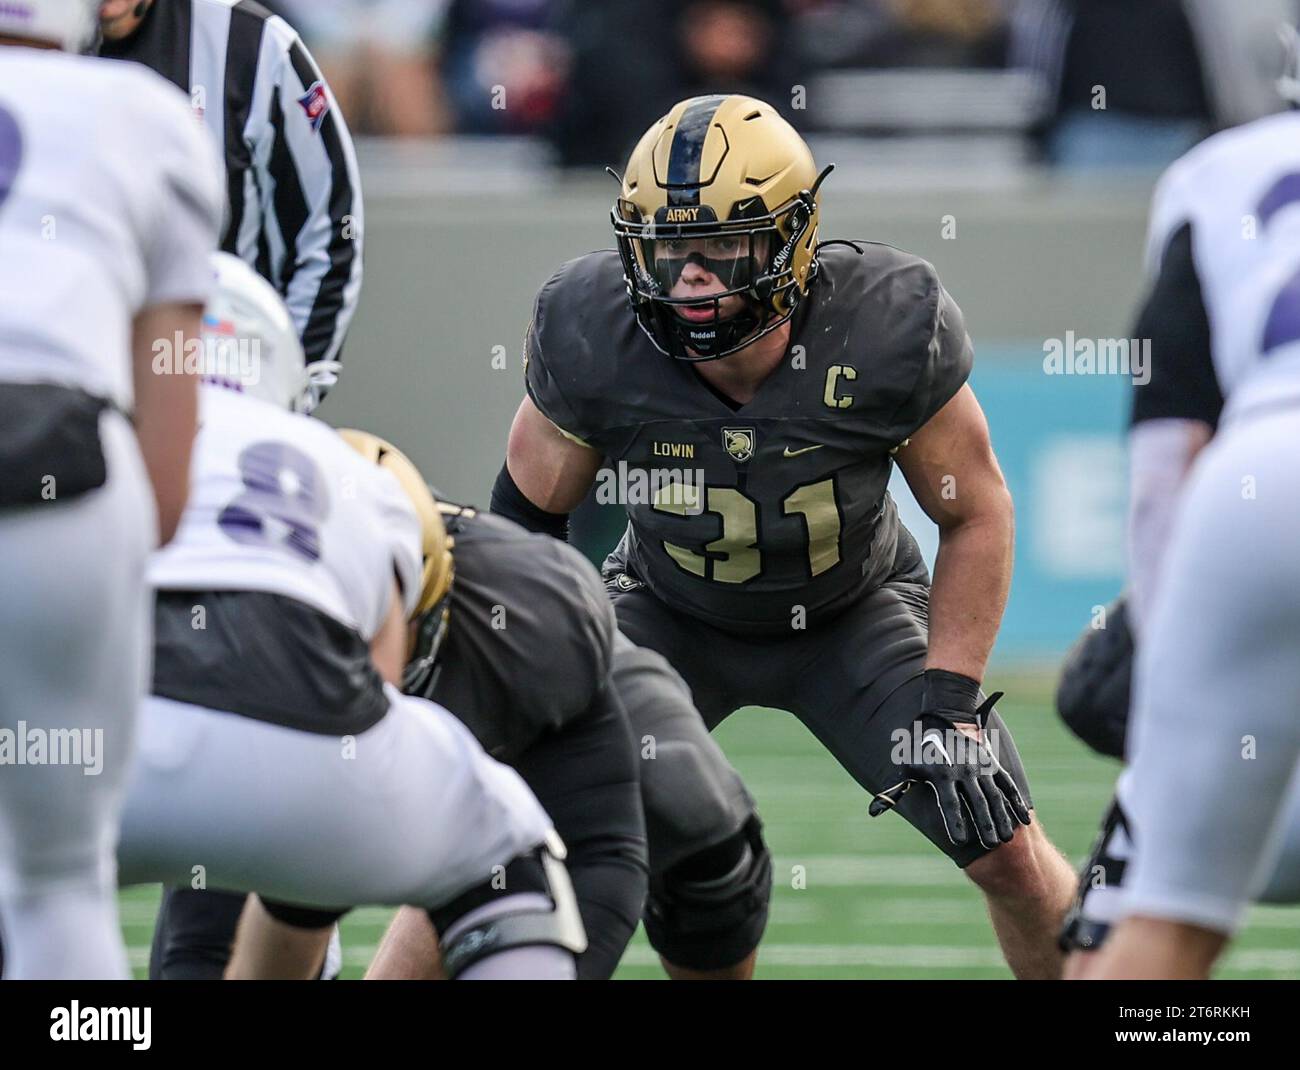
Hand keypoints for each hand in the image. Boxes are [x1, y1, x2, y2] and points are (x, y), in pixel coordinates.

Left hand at [869, 671, 1030, 847]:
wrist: (946, 716)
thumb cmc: (922, 747)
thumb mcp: (907, 766)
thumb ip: (895, 790)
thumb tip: (874, 811)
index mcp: (943, 774)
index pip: (949, 802)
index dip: (954, 821)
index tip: (959, 840)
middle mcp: (964, 771)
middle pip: (977, 801)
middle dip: (984, 824)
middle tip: (990, 844)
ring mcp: (981, 768)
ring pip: (994, 796)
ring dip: (1001, 817)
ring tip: (1006, 838)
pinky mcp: (992, 764)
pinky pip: (1007, 785)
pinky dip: (1016, 802)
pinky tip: (1023, 821)